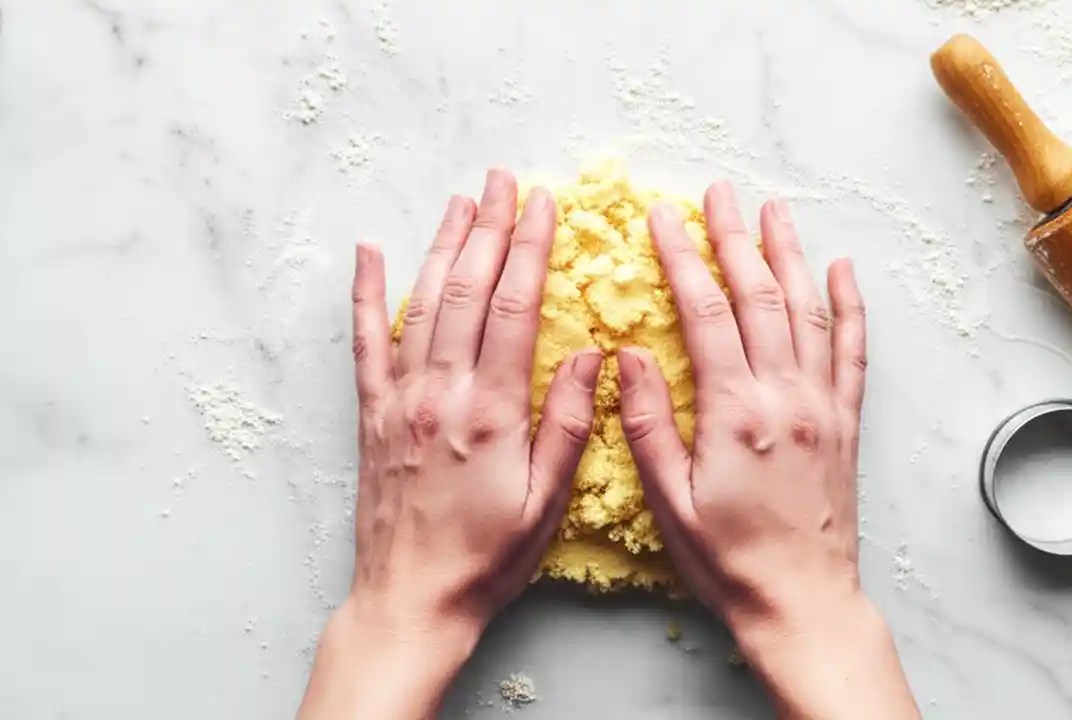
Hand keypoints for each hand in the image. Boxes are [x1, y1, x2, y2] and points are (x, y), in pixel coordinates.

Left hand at [298, 170, 602, 719]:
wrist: (411, 599)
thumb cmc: (487, 559)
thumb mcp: (546, 501)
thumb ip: (568, 423)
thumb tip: (592, 354)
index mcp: (491, 411)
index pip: (513, 308)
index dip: (530, 250)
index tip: (544, 206)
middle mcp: (440, 393)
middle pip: (466, 290)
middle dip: (489, 229)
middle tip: (504, 182)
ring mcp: (400, 400)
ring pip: (422, 304)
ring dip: (443, 246)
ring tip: (461, 201)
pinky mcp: (373, 416)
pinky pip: (366, 343)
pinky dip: (367, 294)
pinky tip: (371, 254)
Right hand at [619, 182, 917, 718]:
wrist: (802, 602)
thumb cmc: (728, 560)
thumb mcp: (669, 501)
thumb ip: (647, 424)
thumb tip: (626, 356)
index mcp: (735, 411)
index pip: (705, 312)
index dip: (682, 258)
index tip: (663, 217)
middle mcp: (784, 395)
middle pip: (758, 295)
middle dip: (734, 237)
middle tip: (717, 192)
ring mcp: (822, 404)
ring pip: (807, 310)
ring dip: (789, 254)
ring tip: (774, 209)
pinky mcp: (845, 422)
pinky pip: (852, 351)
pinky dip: (849, 306)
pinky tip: (842, 270)